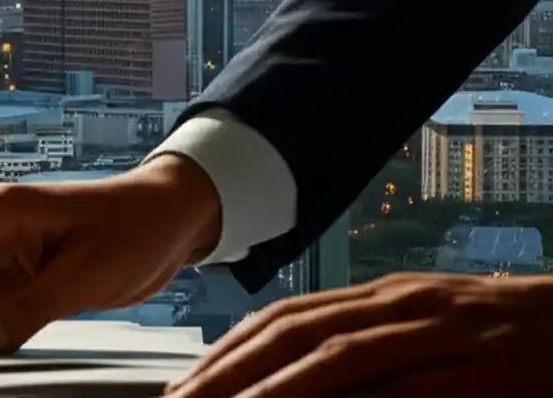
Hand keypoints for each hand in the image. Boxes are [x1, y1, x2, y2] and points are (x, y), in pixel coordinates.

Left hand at [166, 272, 552, 396]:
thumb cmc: (500, 335)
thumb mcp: (422, 327)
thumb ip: (363, 345)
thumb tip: (292, 371)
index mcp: (380, 298)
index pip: (284, 319)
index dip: (228, 350)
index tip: (186, 383)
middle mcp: (397, 306)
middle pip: (293, 334)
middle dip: (230, 371)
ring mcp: (435, 335)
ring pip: (337, 358)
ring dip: (273, 390)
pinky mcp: (472, 374)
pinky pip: (403, 390)